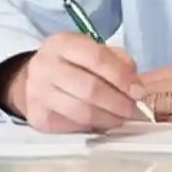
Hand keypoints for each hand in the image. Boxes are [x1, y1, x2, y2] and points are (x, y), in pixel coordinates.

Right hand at [0, 33, 146, 132]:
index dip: (121, 77)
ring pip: (81, 112)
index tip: (138, 91)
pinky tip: (102, 123)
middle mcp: (45, 66)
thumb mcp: (91, 51)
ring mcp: (38, 92)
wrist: (32, 79)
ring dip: (108, 119)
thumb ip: (117, 62)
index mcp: (61, 43)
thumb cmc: (70, 63)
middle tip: (133, 110)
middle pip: (89, 89)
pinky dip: (93, 127)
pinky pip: (72, 126)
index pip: (96, 58)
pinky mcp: (38, 116)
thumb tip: (135, 86)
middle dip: (118, 102)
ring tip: (120, 119)